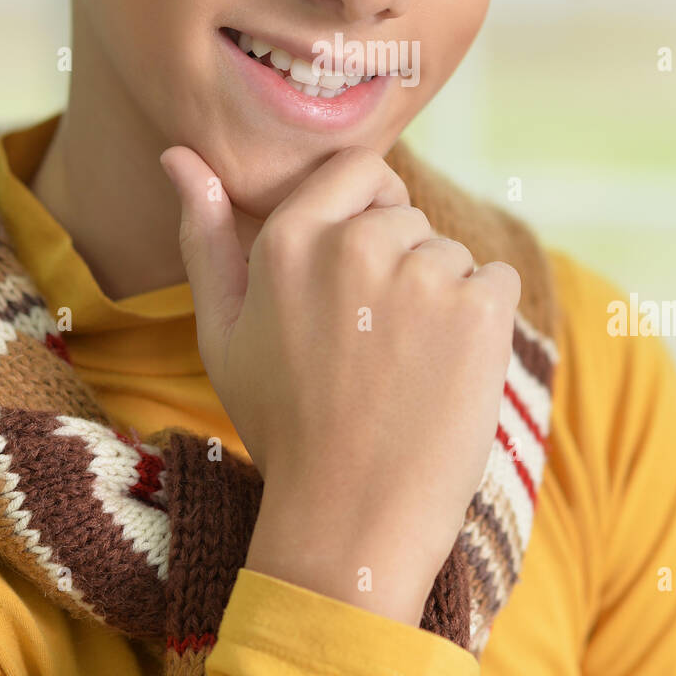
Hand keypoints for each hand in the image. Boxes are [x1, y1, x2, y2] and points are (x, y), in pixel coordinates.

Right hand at [160, 144, 519, 625]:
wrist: (351, 522)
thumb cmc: (283, 426)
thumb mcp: (223, 331)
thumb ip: (205, 236)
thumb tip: (178, 154)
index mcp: (289, 239)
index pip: (358, 169)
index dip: (370, 207)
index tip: (366, 264)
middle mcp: (356, 243)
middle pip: (406, 216)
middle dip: (400, 264)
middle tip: (374, 344)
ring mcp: (423, 274)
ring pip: (451, 254)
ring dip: (441, 298)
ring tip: (406, 369)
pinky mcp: (480, 309)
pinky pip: (496, 282)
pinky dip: (483, 322)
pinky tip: (447, 373)